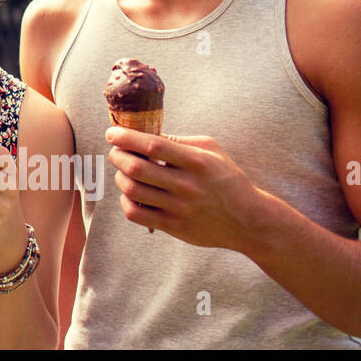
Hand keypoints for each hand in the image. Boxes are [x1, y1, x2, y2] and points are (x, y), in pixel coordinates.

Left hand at [105, 127, 263, 249]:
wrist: (248, 220)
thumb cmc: (227, 179)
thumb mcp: (211, 150)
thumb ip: (180, 140)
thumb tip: (146, 134)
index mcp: (196, 162)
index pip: (153, 145)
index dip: (126, 137)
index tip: (112, 133)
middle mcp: (186, 186)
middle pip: (136, 168)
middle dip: (117, 156)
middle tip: (116, 152)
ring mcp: (179, 208)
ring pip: (132, 190)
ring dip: (120, 177)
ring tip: (124, 172)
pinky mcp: (173, 227)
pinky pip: (135, 214)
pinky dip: (126, 201)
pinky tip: (131, 194)